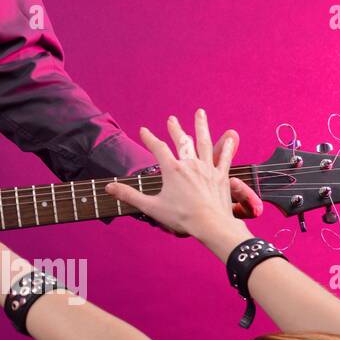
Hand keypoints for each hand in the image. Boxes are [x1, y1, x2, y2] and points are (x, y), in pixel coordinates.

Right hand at [105, 109, 248, 238]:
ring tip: (200, 113)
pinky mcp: (221, 176)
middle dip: (175, 128)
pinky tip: (230, 136)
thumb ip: (129, 195)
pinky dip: (228, 147)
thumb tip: (108, 187)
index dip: (149, 138)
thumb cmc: (181, 217)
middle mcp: (190, 164)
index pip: (158, 148)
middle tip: (172, 118)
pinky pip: (225, 158)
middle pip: (182, 141)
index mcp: (172, 170)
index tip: (143, 130)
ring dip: (201, 126)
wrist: (211, 225)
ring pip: (204, 143)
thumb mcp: (151, 207)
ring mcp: (207, 168)